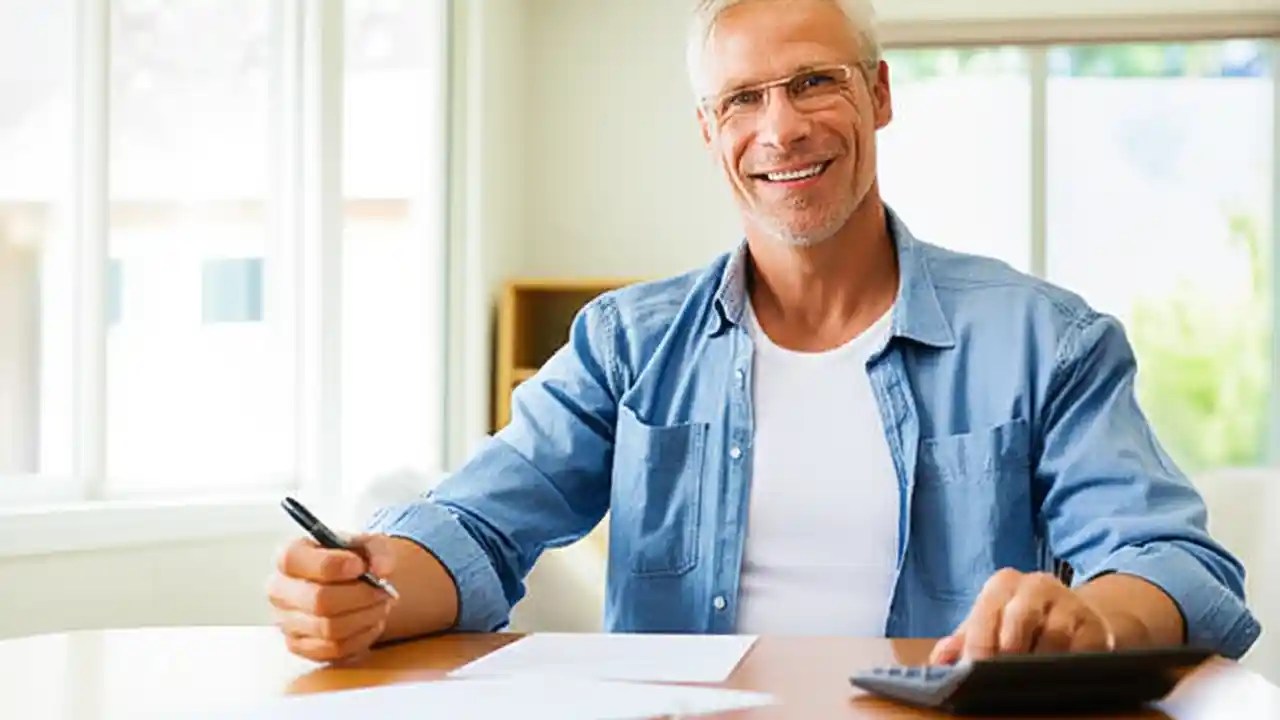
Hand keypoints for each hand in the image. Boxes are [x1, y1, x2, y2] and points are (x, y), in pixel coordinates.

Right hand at [267, 533, 398, 662]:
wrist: (350, 586)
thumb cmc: (353, 561)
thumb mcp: (369, 544)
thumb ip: (379, 550)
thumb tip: (381, 570)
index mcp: (289, 556)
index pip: (296, 560)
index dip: (333, 565)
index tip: (360, 566)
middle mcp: (280, 590)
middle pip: (318, 601)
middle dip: (360, 596)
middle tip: (382, 591)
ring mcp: (286, 622)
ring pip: (329, 629)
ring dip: (365, 617)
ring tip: (380, 606)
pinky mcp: (299, 646)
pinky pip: (334, 649)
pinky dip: (361, 637)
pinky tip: (370, 622)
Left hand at [930, 569, 1114, 663]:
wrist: (1076, 614)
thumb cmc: (1021, 621)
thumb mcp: (989, 623)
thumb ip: (963, 641)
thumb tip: (939, 661)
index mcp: (1003, 583)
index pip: (986, 614)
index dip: (978, 646)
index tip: (972, 671)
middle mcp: (1037, 586)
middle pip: (1019, 619)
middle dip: (1008, 653)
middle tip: (998, 680)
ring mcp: (1070, 604)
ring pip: (1053, 637)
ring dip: (1039, 663)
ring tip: (1026, 684)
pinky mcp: (1096, 627)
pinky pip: (1083, 651)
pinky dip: (1068, 667)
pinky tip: (1057, 680)